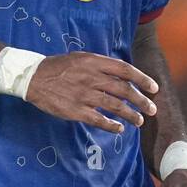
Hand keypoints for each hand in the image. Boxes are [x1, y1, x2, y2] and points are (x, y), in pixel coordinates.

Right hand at [25, 52, 157, 134]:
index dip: (142, 79)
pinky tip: (120, 129)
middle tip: (151, 109)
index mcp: (94, 62)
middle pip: (124, 90)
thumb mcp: (81, 58)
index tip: (153, 88)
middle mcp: (91, 78)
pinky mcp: (75, 111)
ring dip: (130, 115)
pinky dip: (112, 125)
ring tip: (139, 121)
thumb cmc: (59, 67)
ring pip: (115, 106)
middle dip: (141, 101)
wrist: (33, 78)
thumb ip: (101, 65)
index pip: (125, 70)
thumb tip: (122, 73)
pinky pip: (99, 120)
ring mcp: (84, 95)